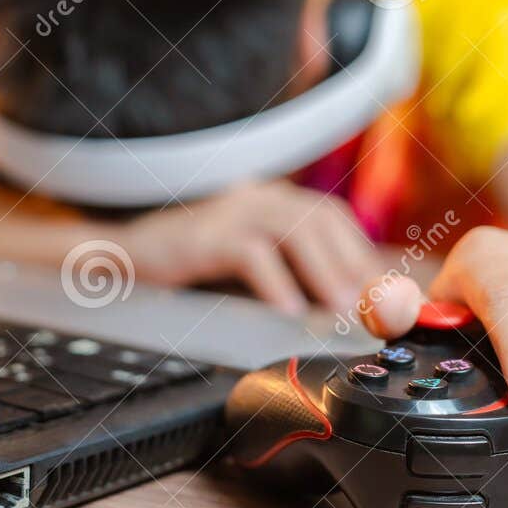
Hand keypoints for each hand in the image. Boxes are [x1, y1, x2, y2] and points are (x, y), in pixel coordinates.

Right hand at [120, 180, 384, 314]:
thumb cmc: (189, 268)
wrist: (122, 258)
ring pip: (295, 230)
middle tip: (374, 306)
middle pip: (323, 218)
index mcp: (272, 199)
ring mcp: (231, 210)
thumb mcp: (249, 267)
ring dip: (326, 273)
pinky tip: (288, 311)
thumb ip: (292, 276)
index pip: (333, 217)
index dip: (364, 253)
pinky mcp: (204, 234)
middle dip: (355, 264)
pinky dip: (275, 282)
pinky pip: (251, 253)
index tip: (385, 292)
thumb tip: (346, 306)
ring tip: (342, 310)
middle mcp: (257, 196)